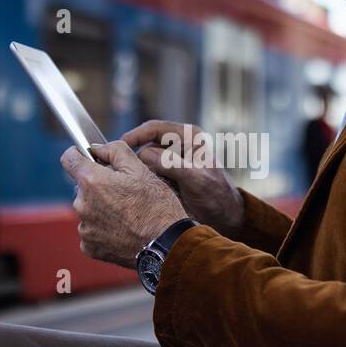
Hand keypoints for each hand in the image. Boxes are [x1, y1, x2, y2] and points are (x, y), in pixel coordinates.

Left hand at [60, 141, 190, 267]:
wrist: (166, 244)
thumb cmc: (156, 206)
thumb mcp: (141, 169)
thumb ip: (115, 150)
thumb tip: (97, 148)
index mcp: (92, 181)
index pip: (69, 159)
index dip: (79, 155)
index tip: (89, 159)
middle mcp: (82, 204)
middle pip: (82, 187)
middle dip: (98, 186)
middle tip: (124, 193)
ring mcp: (84, 228)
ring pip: (88, 210)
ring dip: (101, 209)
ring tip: (127, 215)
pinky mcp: (89, 247)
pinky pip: (91, 231)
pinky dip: (103, 229)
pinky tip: (122, 230)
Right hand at [122, 120, 244, 236]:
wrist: (226, 218)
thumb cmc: (217, 197)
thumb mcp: (196, 179)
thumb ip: (172, 164)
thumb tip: (144, 154)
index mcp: (189, 136)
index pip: (155, 128)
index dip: (135, 136)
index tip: (119, 146)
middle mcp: (180, 144)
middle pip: (146, 143)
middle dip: (134, 155)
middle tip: (120, 170)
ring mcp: (173, 160)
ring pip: (145, 159)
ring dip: (138, 170)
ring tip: (129, 182)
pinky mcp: (169, 175)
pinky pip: (149, 173)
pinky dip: (143, 180)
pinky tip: (139, 190)